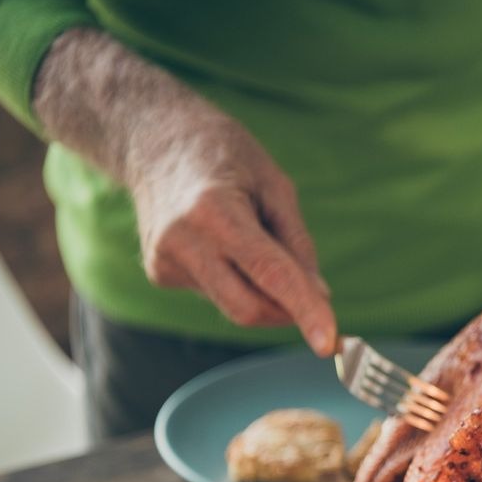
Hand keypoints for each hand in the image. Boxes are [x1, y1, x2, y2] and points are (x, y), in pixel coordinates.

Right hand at [128, 108, 336, 354]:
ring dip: (264, 294)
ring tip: (258, 243)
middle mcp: (182, 241)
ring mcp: (164, 261)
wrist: (152, 139)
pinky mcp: (160, 274)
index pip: (269, 275)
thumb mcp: (275, 185)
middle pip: (249, 308)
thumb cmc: (223, 154)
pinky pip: (217, 294)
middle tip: (314, 296)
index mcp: (215, 212)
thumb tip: (319, 297)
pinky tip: (225, 245)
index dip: (304, 310)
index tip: (329, 343)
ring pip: (234, 307)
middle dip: (288, 312)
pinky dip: (238, 282)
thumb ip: (298, 244)